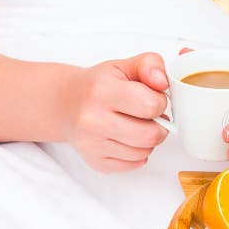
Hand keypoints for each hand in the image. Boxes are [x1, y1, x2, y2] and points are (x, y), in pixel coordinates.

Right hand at [60, 53, 168, 171]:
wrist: (65, 103)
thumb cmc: (99, 84)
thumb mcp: (125, 65)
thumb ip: (151, 64)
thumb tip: (163, 82)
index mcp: (102, 91)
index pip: (151, 105)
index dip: (160, 102)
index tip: (152, 99)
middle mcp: (93, 119)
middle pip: (150, 134)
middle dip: (159, 125)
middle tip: (150, 117)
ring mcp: (91, 144)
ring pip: (144, 152)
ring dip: (149, 140)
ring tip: (137, 125)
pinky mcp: (95, 161)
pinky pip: (134, 164)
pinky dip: (138, 153)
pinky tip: (127, 138)